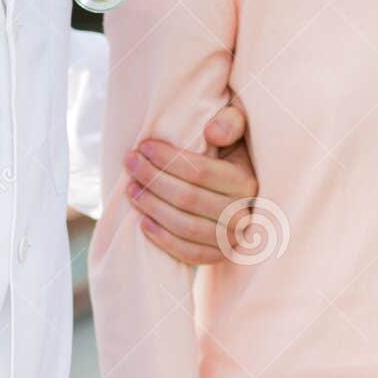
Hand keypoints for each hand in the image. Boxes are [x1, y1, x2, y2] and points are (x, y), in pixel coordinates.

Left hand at [127, 104, 257, 264]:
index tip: (144, 147)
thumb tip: (212, 133)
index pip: (200, 172)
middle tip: (130, 163)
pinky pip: (190, 253)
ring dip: (153, 208)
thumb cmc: (232, 153)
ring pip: (186, 227)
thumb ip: (231, 121)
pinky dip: (164, 240)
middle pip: (188, 199)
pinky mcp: (220, 256)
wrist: (241, 193)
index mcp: (247, 181)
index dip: (168, 160)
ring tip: (132, 190)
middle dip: (153, 180)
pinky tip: (143, 223)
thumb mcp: (239, 130)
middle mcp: (243, 212)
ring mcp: (232, 238)